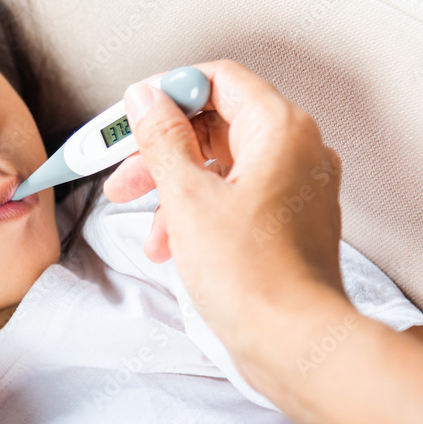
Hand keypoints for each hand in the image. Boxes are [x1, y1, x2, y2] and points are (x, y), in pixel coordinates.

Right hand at [103, 59, 347, 363]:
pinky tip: (172, 245)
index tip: (135, 114)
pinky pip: (236, 198)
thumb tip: (146, 99)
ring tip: (144, 225)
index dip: (170, 92)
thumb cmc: (254, 276)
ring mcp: (296, 188)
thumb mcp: (187, 198)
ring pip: (222, 166)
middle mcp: (297, 151)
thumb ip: (163, 139)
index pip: (219, 80)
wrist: (295, 343)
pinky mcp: (289, 222)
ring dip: (175, 189)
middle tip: (125, 175)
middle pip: (217, 124)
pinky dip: (200, 212)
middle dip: (163, 150)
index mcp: (280, 129)